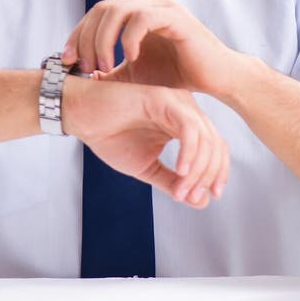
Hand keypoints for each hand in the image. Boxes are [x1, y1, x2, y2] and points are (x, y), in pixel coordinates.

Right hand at [61, 74, 228, 207]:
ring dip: (197, 170)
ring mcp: (176, 102)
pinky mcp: (163, 99)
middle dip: (208, 176)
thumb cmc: (110, 135)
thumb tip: (201, 201)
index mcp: (184, 123)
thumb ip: (173, 182)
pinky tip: (180, 170)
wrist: (82, 116)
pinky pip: (189, 129)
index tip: (210, 196)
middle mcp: (185, 110)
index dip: (218, 174)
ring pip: (205, 139)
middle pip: (216, 144)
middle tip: (191, 197)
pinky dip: (189, 153)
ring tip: (181, 190)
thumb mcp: (147, 167)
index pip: (216, 148)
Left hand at [62, 0, 233, 97]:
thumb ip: (109, 67)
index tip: (67, 61)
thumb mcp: (133, 72)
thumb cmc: (177, 74)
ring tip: (104, 67)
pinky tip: (131, 59)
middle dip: (86, 40)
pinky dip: (129, 39)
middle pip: (101, 9)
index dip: (77, 35)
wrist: (215, 79)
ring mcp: (162, 4)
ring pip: (116, 11)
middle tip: (85, 68)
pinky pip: (141, 19)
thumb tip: (79, 69)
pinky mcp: (175, 16)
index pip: (96, 13)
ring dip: (103, 41)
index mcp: (136, 7)